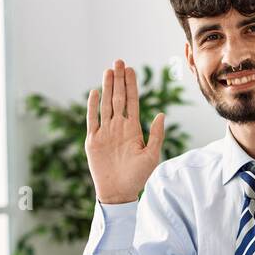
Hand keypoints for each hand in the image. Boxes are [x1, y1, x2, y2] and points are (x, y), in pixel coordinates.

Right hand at [85, 59, 165, 204]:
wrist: (119, 192)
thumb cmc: (137, 177)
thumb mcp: (151, 156)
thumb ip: (156, 135)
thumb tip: (161, 114)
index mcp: (133, 129)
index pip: (132, 101)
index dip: (131, 85)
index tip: (130, 69)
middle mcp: (118, 127)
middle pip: (118, 98)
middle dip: (119, 80)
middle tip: (118, 61)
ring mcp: (105, 132)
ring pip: (106, 104)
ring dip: (107, 87)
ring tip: (108, 70)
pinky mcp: (93, 140)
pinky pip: (92, 119)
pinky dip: (93, 106)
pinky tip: (95, 92)